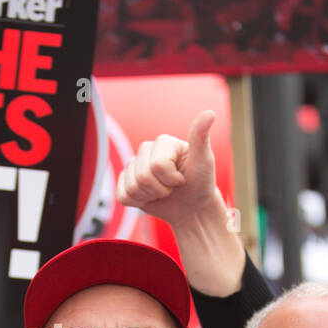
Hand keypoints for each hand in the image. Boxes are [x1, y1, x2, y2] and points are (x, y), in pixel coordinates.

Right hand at [117, 110, 242, 295]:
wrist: (194, 215)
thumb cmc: (204, 190)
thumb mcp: (205, 165)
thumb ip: (201, 138)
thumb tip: (207, 112)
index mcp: (165, 142)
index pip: (152, 158)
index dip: (168, 175)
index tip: (182, 180)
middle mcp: (148, 151)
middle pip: (139, 171)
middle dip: (160, 186)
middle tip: (175, 190)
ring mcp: (136, 169)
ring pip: (129, 184)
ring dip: (149, 196)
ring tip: (165, 196)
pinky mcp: (129, 187)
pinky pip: (120, 194)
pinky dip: (136, 202)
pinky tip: (152, 202)